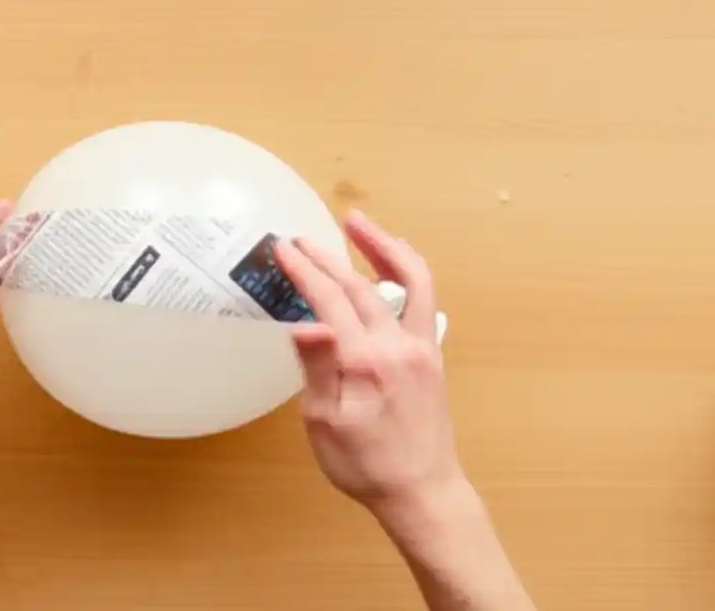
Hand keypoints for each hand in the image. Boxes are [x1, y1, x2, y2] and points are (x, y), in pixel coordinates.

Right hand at [275, 210, 463, 518]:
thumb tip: (304, 326)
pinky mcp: (431, 356)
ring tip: (359, 223)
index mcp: (366, 361)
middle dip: (328, 257)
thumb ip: (317, 370)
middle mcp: (399, 346)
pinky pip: (422, 300)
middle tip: (301, 238)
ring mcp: (421, 348)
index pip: (331, 301)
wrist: (423, 492)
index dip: (305, 271)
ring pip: (408, 281)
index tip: (283, 249)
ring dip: (383, 246)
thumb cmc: (366, 465)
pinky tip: (390, 263)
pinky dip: (406, 271)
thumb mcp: (326, 425)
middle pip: (361, 286)